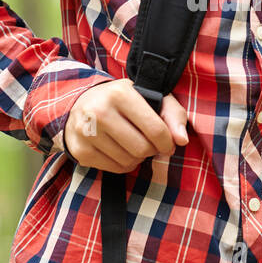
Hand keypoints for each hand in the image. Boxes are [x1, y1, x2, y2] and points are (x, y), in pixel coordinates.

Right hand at [62, 78, 187, 171]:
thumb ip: (173, 114)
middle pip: (142, 148)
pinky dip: (123, 164)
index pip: (156, 129)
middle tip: (148, 142)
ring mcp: (86, 132)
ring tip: (132, 144)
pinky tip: (119, 150)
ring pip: (128, 161)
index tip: (168, 143)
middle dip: (151, 149)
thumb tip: (182, 140)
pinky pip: (114, 169)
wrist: (82, 103)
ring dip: (137, 157)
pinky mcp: (79, 150)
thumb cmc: (124, 101)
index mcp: (120, 93)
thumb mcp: (150, 96)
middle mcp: (99, 111)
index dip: (168, 142)